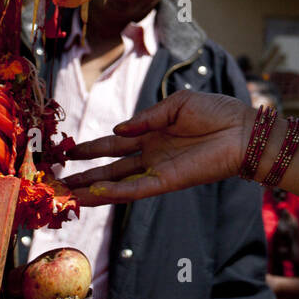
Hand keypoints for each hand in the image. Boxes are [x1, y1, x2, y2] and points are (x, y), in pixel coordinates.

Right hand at [63, 91, 251, 204]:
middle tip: (55, 181)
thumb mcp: (178, 104)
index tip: (66, 153)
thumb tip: (118, 129)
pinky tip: (93, 194)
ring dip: (91, 189)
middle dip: (82, 174)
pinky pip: (136, 189)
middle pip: (109, 167)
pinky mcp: (167, 181)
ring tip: (65, 194)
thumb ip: (147, 116)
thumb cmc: (216, 112)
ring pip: (117, 182)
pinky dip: (115, 193)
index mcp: (151, 133)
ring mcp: (157, 169)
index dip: (90, 149)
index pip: (113, 143)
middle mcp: (150, 153)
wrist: (243, 130)